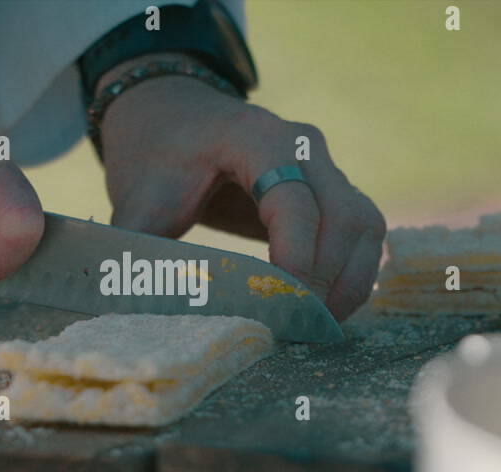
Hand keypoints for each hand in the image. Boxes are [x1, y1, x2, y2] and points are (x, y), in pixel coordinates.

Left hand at [98, 55, 385, 321]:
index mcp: (253, 137)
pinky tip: (323, 307)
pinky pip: (362, 232)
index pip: (294, 198)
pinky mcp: (332, 189)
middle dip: (327, 279)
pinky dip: (352, 274)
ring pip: (364, 225)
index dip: (296, 254)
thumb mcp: (135, 200)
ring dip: (349, 281)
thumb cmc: (153, 156)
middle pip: (344, 215)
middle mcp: (302, 145)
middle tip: (297, 327)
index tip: (283, 304)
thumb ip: (140, 252)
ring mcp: (324, 165)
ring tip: (313, 325)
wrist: (171, 116)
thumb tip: (138, 310)